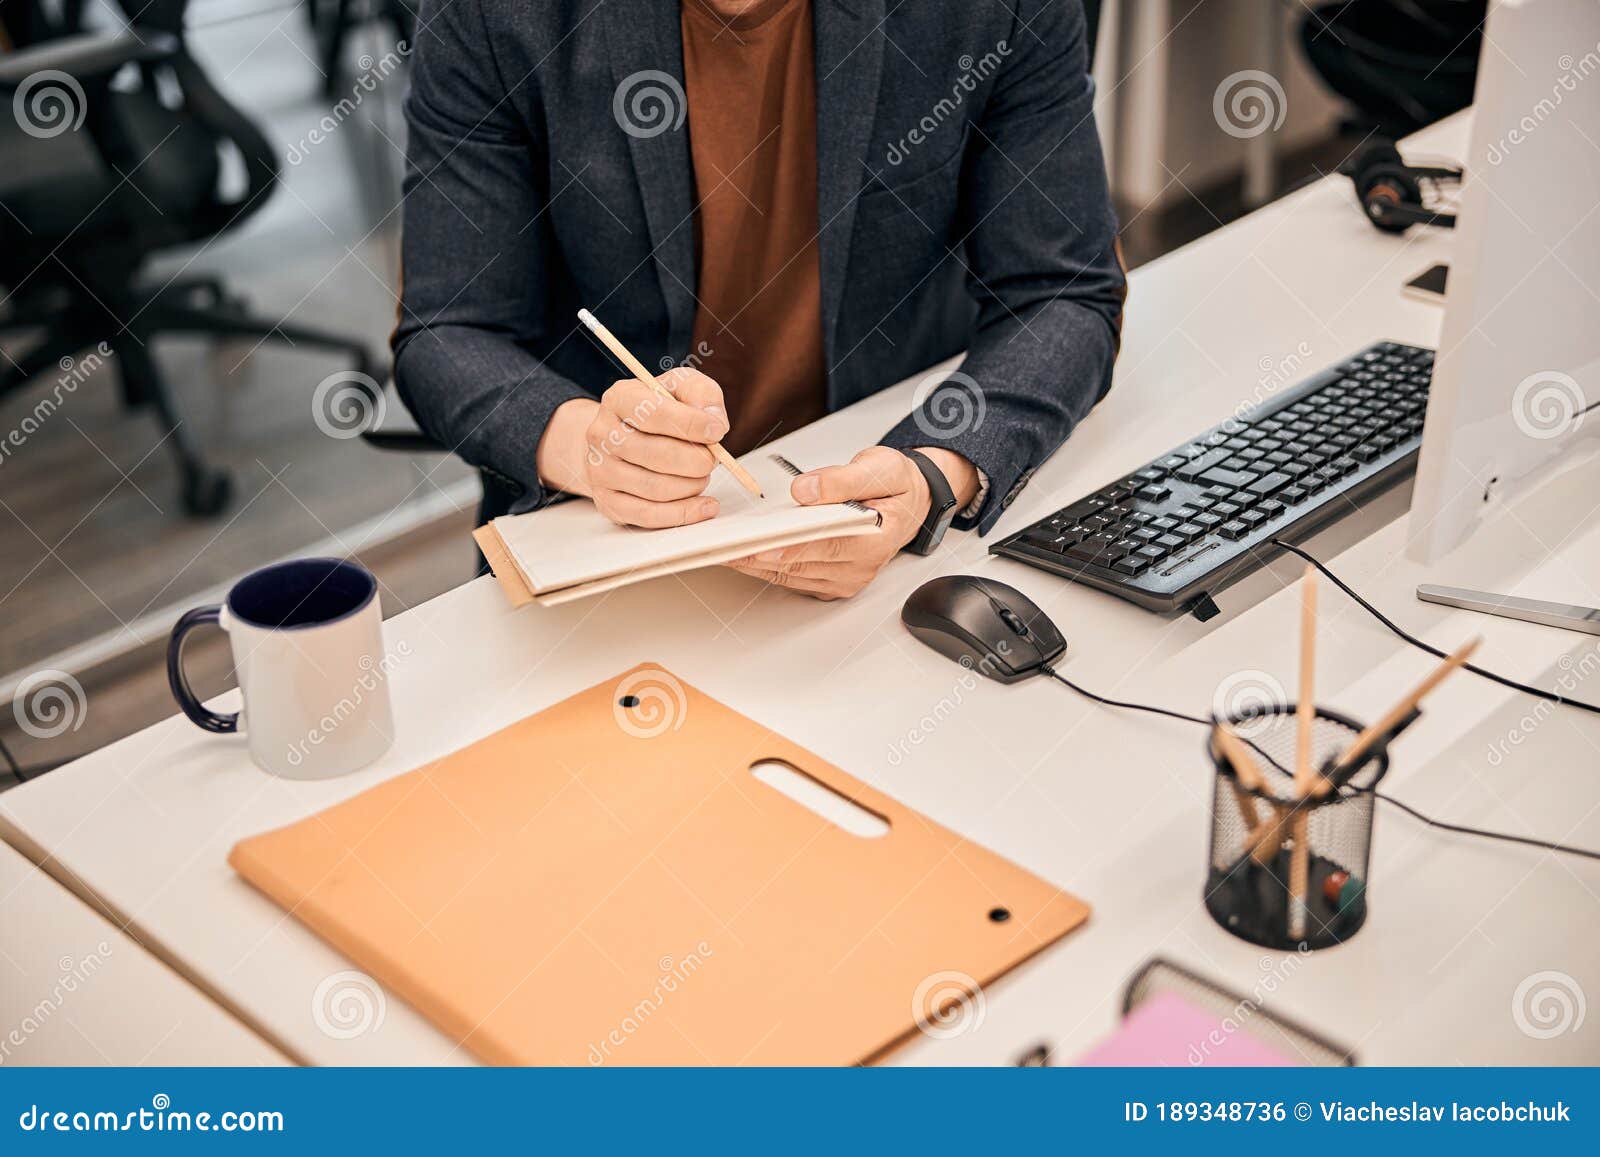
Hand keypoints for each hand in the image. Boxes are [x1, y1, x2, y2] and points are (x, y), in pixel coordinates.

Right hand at [536, 368, 729, 527]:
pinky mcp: (606, 501)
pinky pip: (648, 515)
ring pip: (655, 488)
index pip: (654, 413)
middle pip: (657, 455)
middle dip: (697, 460)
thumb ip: (701, 394)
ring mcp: (599, 470)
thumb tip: (715, 423)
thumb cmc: (658, 412)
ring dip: (692, 486)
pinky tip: (704, 505)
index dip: (692, 425)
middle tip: (712, 460)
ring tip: (702, 477)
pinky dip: (683, 513)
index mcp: (619, 398)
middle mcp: (602, 434)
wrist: (619, 439)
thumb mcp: (680, 389)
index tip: (717, 432)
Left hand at [724, 446, 974, 599]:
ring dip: (754, 564)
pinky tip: (741, 554)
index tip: (756, 545)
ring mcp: (844, 579)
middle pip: (798, 565)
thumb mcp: (881, 468)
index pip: (823, 547)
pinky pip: (791, 578)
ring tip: (721, 549)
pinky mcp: (830, 582)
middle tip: (722, 545)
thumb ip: (844, 479)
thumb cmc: (896, 486)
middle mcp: (858, 568)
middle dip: (757, 555)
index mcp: (874, 540)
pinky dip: (764, 567)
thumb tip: (805, 490)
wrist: (909, 501)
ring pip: (789, 575)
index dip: (787, 547)